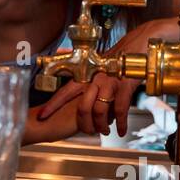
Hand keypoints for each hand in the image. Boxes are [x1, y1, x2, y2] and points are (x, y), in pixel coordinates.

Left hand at [35, 18, 175, 137]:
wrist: (138, 47)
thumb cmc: (117, 62)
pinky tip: (121, 131)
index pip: (65, 91)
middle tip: (88, 131)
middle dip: (85, 123)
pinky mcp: (125, 87)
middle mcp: (95, 79)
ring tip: (105, 131)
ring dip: (102, 125)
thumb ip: (89, 83)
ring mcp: (110, 83)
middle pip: (82, 106)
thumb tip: (80, 97)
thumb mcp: (98, 70)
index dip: (53, 104)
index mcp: (86, 75)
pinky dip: (121, 123)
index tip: (41, 116)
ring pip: (100, 111)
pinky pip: (120, 110)